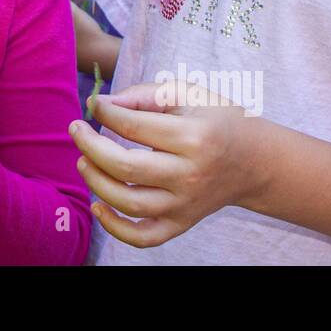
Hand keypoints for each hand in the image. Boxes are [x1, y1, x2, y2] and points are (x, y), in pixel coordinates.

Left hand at [70, 79, 265, 247]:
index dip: (104, 112)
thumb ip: (144, 95)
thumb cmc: (216, 119)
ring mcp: (186, 204)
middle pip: (126, 168)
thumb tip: (102, 105)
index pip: (134, 127)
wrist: (255, 161)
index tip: (93, 104)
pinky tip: (98, 205)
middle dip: (91, 147)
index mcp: (194, 137)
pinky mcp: (182, 223)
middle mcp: (190, 174)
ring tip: (83, 161)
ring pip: (130, 203)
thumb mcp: (188, 93)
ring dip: (96, 182)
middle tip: (76, 129)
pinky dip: (115, 228)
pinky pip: (144, 237)